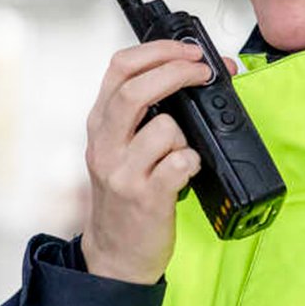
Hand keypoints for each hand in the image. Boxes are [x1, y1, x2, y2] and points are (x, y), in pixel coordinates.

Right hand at [79, 40, 238, 284]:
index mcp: (101, 124)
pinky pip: (180, 163)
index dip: (157, 51)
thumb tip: (195, 73)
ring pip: (164, 127)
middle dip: (177, 71)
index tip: (188, 51)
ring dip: (187, 131)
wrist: (115, 254)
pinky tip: (188, 170)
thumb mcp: (122, 147)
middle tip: (203, 71)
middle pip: (135, 89)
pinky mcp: (146, 197)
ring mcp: (123, 172)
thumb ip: (146, 112)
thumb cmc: (126, 196)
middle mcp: (106, 145)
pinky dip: (193, 161)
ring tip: (184, 147)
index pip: (119, 68)